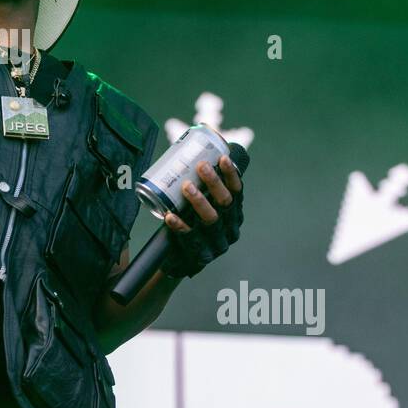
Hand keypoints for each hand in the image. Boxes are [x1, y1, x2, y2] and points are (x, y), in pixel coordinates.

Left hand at [159, 150, 245, 278]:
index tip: (222, 157)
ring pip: (211, 220)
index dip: (231, 174)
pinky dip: (180, 225)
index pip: (237, 191)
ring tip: (186, 185)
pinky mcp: (200, 255)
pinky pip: (190, 238)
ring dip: (199, 201)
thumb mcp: (203, 206)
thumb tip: (189, 146)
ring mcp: (217, 243)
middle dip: (214, 183)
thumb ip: (201, 185)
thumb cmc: (192, 223)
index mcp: (234, 213)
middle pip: (226, 203)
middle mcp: (230, 228)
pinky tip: (170, 215)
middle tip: (200, 166)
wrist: (181, 260)